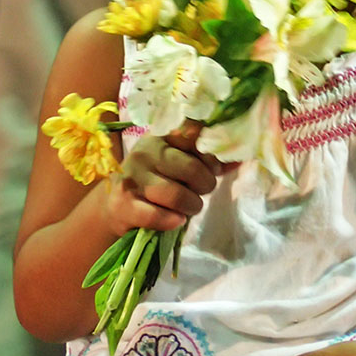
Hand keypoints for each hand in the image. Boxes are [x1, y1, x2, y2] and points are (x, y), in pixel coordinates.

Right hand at [105, 121, 227, 234]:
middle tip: (202, 191)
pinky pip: (157, 215)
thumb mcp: (176, 163)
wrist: (114, 207)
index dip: (211, 155)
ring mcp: (132, 178)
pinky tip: (176, 220)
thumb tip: (240, 158)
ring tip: (191, 207)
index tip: (215, 168)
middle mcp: (145, 153)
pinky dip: (172, 221)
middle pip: (191, 169)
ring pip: (176, 194)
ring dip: (192, 205)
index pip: (194, 135)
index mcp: (162, 137)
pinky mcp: (123, 205)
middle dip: (206, 185)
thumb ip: (205, 160)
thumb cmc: (155, 181)